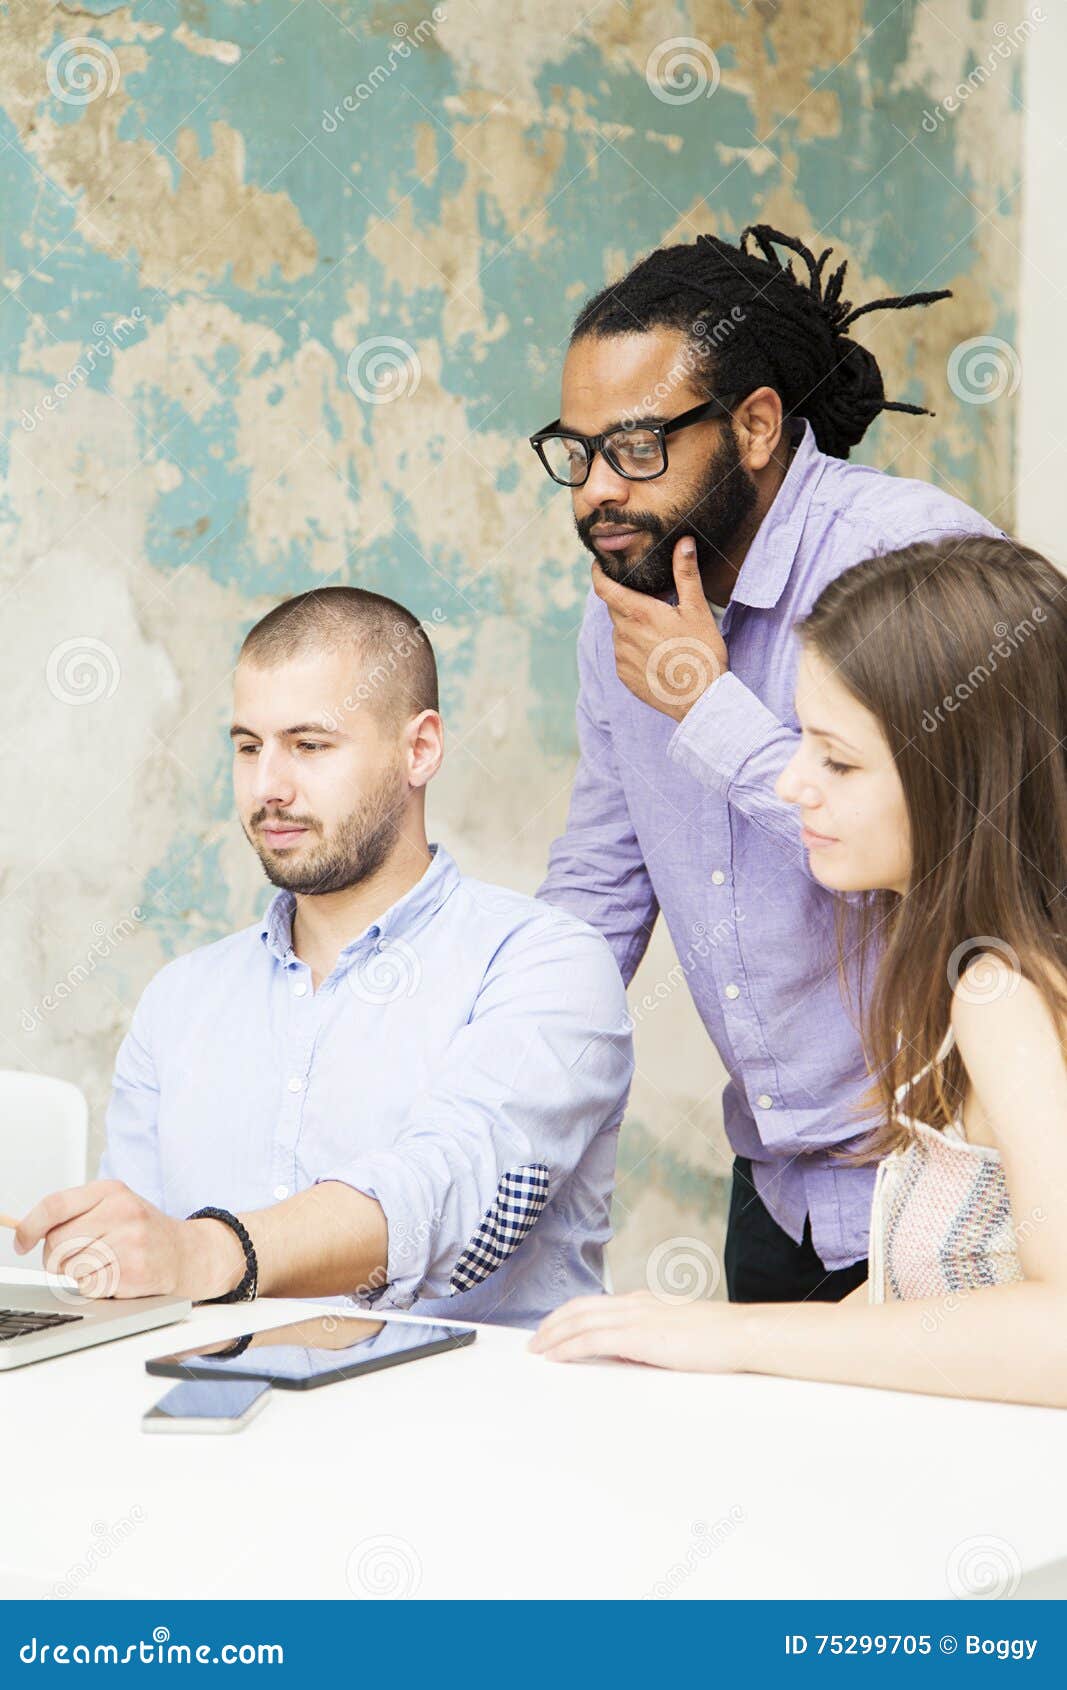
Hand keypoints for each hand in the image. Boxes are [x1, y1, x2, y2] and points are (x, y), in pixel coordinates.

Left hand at [13, 1179, 243, 1300]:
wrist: (189, 1252)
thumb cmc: (143, 1230)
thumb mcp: (114, 1206)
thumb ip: (74, 1212)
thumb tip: (24, 1233)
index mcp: (111, 1190)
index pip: (55, 1205)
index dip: (30, 1227)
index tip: (21, 1242)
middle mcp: (121, 1212)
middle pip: (58, 1242)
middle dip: (57, 1257)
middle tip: (76, 1257)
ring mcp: (130, 1242)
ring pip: (72, 1267)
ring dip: (79, 1273)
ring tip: (104, 1264)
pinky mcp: (134, 1271)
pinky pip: (90, 1286)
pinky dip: (97, 1287)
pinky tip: (117, 1276)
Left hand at [528, 1288, 746, 1371]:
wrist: (741, 1334)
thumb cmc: (718, 1339)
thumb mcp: (677, 1333)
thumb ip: (652, 1338)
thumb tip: (632, 1351)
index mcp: (644, 1302)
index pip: (595, 1304)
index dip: (568, 1315)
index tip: (552, 1329)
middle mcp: (635, 1304)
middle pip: (580, 1308)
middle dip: (552, 1324)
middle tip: (533, 1342)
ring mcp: (636, 1317)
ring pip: (580, 1321)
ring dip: (553, 1335)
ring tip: (536, 1350)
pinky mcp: (639, 1336)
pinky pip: (592, 1339)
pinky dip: (569, 1346)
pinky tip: (556, 1356)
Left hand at [592, 535, 727, 721]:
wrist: (702, 701)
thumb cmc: (702, 653)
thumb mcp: (698, 610)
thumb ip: (686, 574)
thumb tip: (683, 542)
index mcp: (638, 614)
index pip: (604, 588)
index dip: (598, 574)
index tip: (599, 565)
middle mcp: (624, 635)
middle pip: (615, 608)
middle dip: (628, 600)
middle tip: (653, 602)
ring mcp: (622, 657)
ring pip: (620, 631)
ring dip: (633, 626)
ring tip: (661, 633)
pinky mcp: (624, 676)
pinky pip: (623, 654)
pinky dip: (635, 648)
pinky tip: (658, 654)